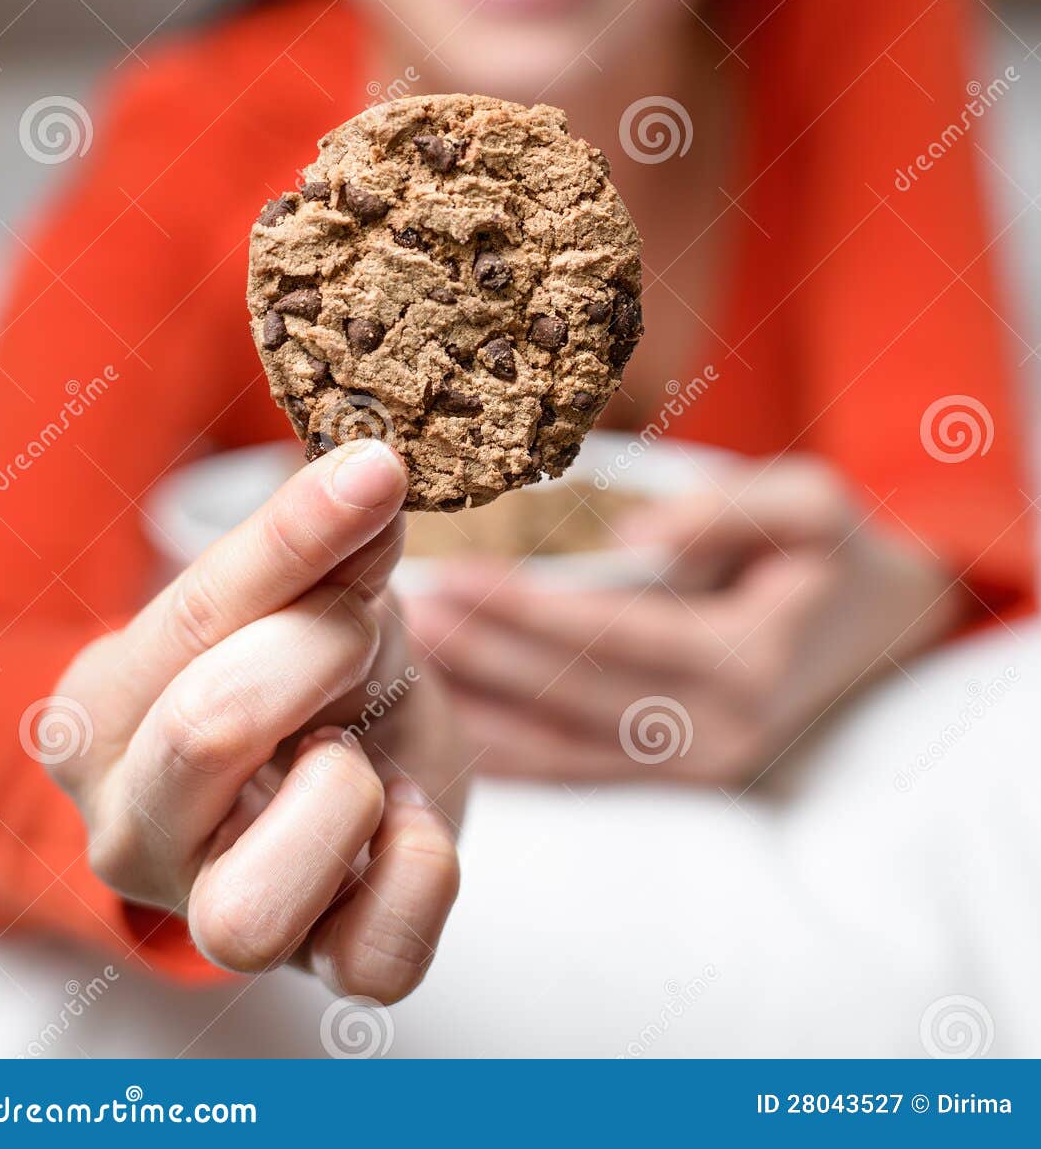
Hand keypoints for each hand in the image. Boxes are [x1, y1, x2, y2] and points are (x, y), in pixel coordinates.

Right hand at [52, 439, 460, 1001]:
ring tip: (355, 753)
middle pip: (205, 736)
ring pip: (251, 910)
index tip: (376, 473)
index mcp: (99, 712)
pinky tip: (409, 810)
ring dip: (340, 801)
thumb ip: (329, 549)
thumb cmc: (308, 665)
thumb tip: (370, 476)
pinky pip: (374, 960)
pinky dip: (420, 874)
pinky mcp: (315, 961)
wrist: (356, 747)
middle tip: (356, 631)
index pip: (193, 618)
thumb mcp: (313, 592)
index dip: (296, 539)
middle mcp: (129, 826)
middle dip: (316, 651)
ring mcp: (213, 911)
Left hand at [407, 454, 962, 786]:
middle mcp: (719, 730)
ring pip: (563, 746)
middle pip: (570, 694)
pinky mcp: (680, 777)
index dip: (524, 610)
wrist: (883, 622)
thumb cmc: (833, 546)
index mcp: (748, 660)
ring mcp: (699, 766)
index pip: (609, 634)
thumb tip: (632, 538)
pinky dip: (514, 755)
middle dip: (479, 657)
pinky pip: (580, 772)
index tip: (450, 577)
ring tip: (399, 668)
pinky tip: (450, 729)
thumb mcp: (808, 500)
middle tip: (394, 621)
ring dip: (479, 708)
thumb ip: (727, 510)